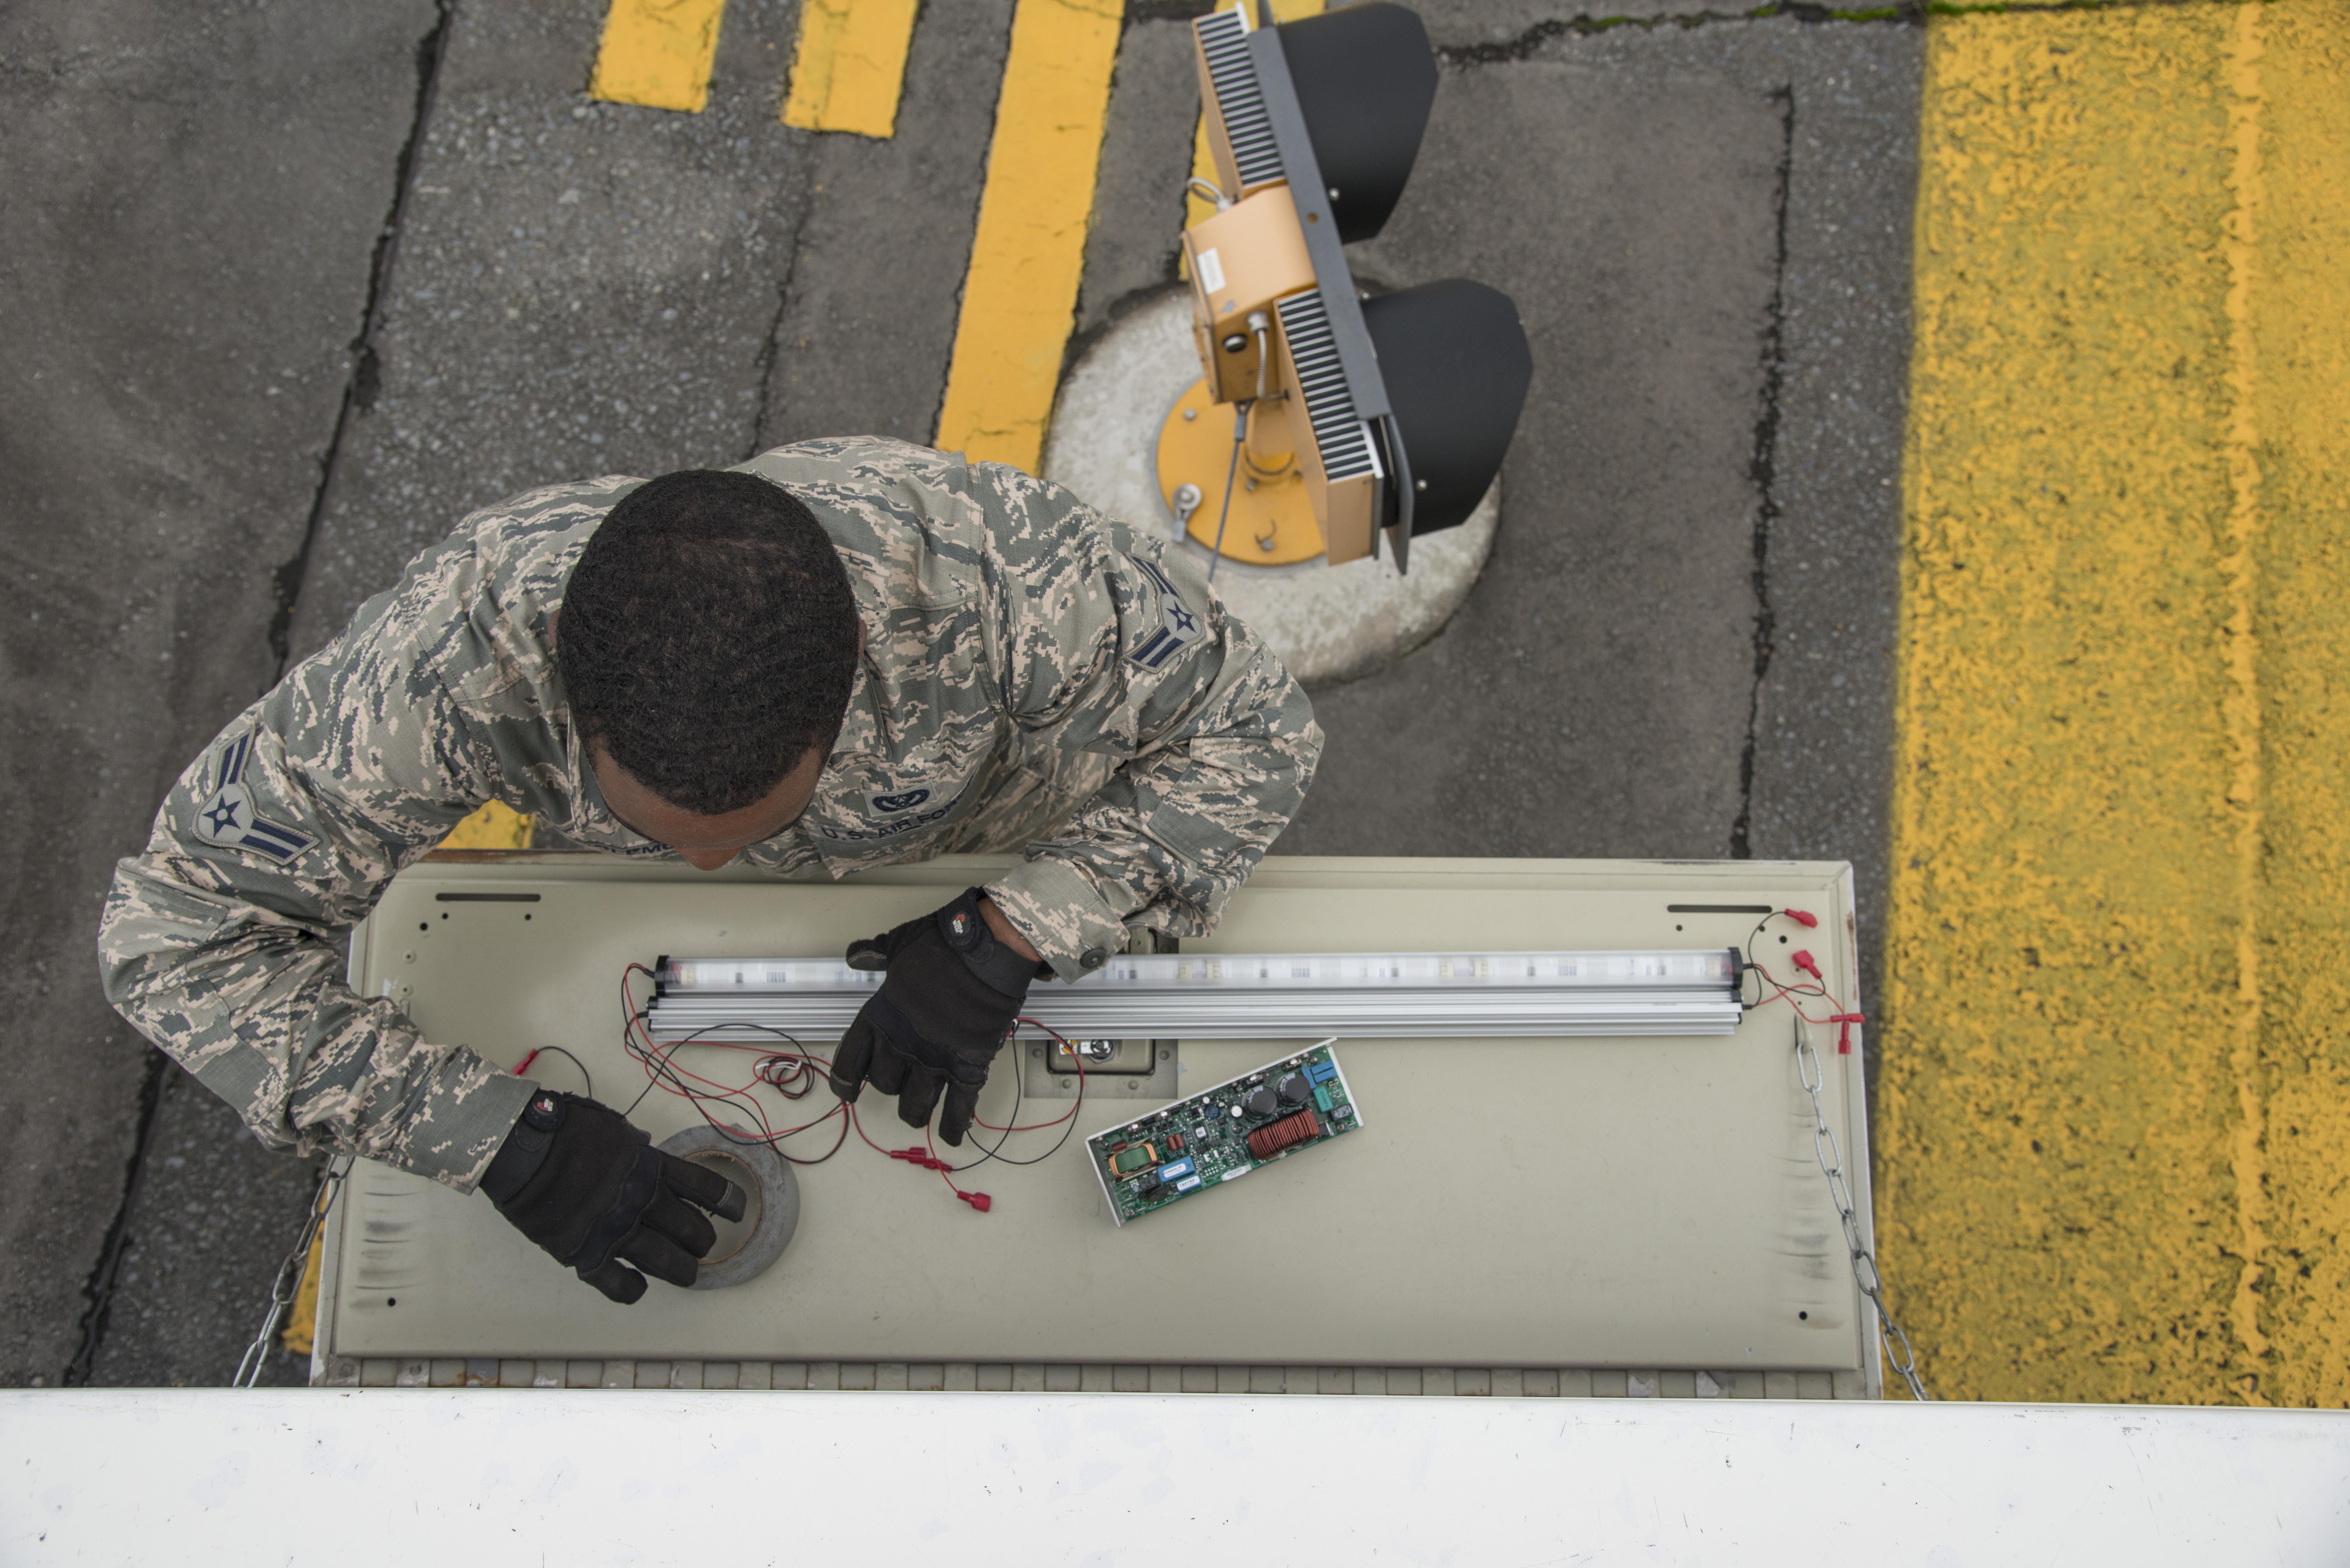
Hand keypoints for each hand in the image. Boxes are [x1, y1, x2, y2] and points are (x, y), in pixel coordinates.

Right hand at [479, 1089, 746, 1303]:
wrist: (522, 1146)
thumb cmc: (563, 1130)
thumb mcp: (613, 1128)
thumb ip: (636, 1148)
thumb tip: (647, 1151)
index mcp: (651, 1166)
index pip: (707, 1188)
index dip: (729, 1203)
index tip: (735, 1212)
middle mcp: (640, 1200)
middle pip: (692, 1229)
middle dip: (702, 1240)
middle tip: (701, 1243)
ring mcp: (614, 1230)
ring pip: (665, 1262)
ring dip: (682, 1270)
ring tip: (687, 1272)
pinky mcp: (584, 1253)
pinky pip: (618, 1284)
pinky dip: (632, 1290)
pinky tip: (638, 1287)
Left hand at [830, 887, 1043, 1144]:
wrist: (986, 952)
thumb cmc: (941, 946)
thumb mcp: (898, 945)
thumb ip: (875, 954)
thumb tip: (857, 954)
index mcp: (878, 1019)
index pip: (850, 1062)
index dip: (846, 1082)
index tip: (847, 1092)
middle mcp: (901, 1046)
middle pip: (886, 1086)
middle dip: (891, 1087)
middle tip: (900, 1082)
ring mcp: (934, 1060)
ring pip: (915, 1105)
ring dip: (915, 1112)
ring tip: (918, 1112)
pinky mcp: (967, 1068)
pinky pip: (957, 1108)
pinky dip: (954, 1125)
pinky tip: (951, 1136)